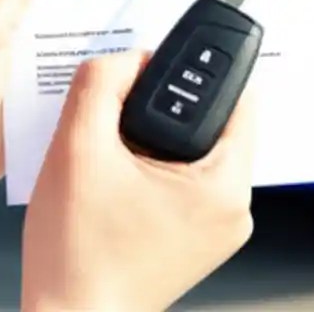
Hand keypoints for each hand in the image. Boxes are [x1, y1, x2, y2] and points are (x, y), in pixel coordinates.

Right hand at [21, 50, 257, 311]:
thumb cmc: (75, 257)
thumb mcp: (76, 150)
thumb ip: (102, 85)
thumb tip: (129, 56)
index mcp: (225, 186)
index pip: (238, 98)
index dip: (200, 70)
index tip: (169, 61)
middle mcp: (235, 208)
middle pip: (216, 124)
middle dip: (171, 108)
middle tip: (129, 111)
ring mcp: (219, 228)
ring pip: (198, 153)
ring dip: (159, 139)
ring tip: (119, 152)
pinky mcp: (199, 239)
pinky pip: (188, 182)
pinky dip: (157, 168)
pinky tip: (121, 177)